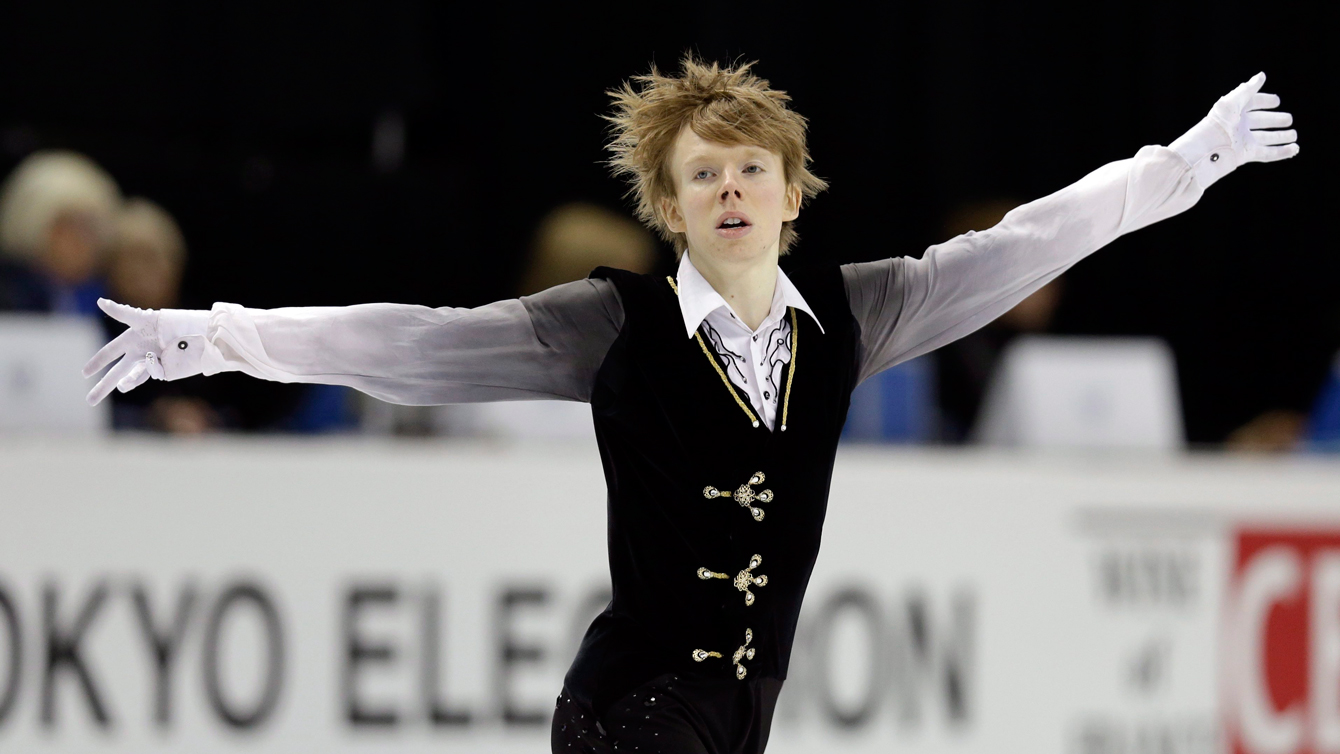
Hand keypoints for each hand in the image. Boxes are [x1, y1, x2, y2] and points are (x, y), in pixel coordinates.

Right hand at [82, 298, 209, 405]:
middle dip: (103, 386)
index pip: (109, 353)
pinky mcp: (163, 371)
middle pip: (117, 373)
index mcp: (131, 341)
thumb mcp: (142, 318)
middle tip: (90, 401)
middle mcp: (138, 354)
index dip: (97, 362)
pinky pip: (151, 374)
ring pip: (134, 377)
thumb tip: (100, 301)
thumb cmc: (167, 322)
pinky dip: (149, 370)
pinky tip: (153, 361)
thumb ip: (121, 312)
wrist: (195, 333)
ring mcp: (150, 364)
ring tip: (122, 386)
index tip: (84, 373)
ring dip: (127, 382)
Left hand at [1208, 72, 1297, 163]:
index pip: (1252, 103)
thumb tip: (1261, 75)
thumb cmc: (1219, 121)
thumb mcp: (1233, 101)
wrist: (1208, 147)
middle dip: (1274, 120)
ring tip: (1294, 134)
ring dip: (1280, 137)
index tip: (1277, 101)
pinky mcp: (1247, 154)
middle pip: (1260, 121)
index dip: (1264, 101)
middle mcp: (1239, 126)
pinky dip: (1282, 152)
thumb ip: (1248, 89)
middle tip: (1289, 119)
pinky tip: (1294, 149)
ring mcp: (1243, 140)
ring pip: (1266, 138)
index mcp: (1234, 111)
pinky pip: (1268, 153)